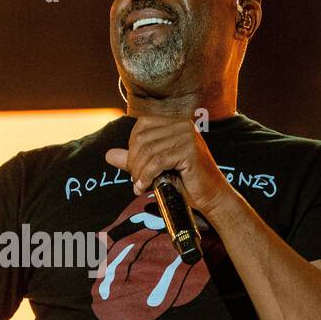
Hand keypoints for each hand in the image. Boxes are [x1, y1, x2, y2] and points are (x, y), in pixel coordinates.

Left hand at [104, 114, 232, 215]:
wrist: (212, 197)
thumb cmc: (186, 183)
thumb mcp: (156, 168)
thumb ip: (134, 159)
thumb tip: (108, 155)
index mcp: (175, 123)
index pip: (142, 125)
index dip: (132, 146)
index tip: (134, 167)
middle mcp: (182, 124)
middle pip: (142, 137)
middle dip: (134, 161)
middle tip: (135, 180)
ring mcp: (187, 135)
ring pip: (148, 151)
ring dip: (139, 171)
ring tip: (140, 186)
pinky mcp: (189, 150)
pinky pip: (157, 162)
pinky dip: (146, 176)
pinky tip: (145, 187)